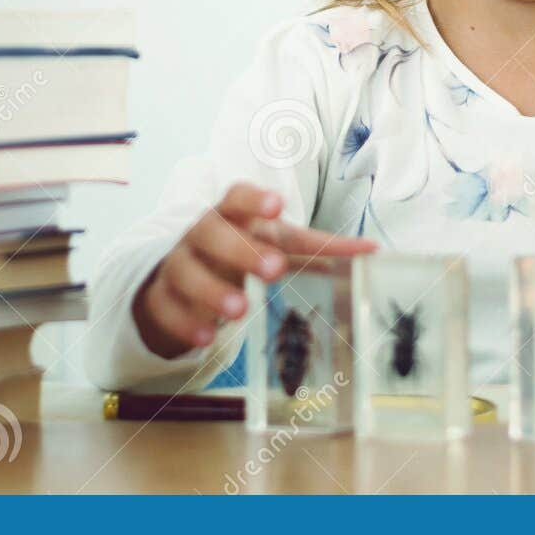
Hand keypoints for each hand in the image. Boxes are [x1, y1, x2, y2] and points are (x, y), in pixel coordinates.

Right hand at [132, 183, 376, 360]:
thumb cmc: (241, 253)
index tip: (279, 205)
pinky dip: (186, 323)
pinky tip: (205, 337)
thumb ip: (319, 248)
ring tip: (240, 310)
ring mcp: (176, 265)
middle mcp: (200, 235)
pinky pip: (166, 308)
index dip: (255, 199)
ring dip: (212, 290)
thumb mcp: (277, 246)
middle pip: (211, 232)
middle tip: (274, 269)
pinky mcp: (160, 299)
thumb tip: (373, 251)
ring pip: (185, 270)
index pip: (236, 196)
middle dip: (241, 250)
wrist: (179, 281)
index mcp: (231, 215)